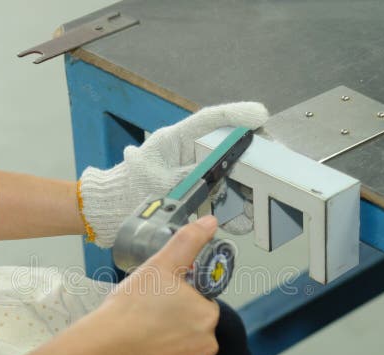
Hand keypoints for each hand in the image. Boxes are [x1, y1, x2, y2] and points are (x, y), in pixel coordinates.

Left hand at [78, 102, 268, 247]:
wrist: (112, 210)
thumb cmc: (128, 191)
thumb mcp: (161, 182)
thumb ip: (189, 175)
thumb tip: (216, 170)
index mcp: (175, 139)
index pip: (210, 120)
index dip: (236, 115)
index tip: (259, 115)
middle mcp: (185, 150)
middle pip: (225, 144)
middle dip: (249, 151)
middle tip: (271, 156)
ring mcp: (190, 168)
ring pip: (225, 169)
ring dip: (244, 180)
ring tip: (261, 187)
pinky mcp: (193, 187)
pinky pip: (217, 190)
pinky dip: (232, 200)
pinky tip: (244, 210)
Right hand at [95, 216, 220, 354]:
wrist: (104, 352)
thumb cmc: (129, 309)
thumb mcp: (159, 266)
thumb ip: (187, 242)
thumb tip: (211, 222)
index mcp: (206, 312)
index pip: (199, 307)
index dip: (177, 305)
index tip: (156, 307)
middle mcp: (209, 343)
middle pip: (194, 332)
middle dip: (175, 329)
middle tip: (147, 325)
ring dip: (172, 351)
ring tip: (144, 344)